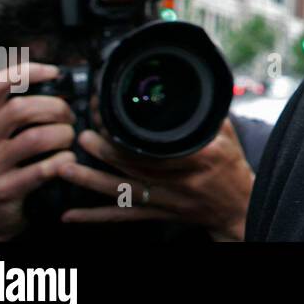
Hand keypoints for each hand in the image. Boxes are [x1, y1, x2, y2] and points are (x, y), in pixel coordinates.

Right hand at [0, 62, 76, 241]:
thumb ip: (13, 115)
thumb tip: (60, 86)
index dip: (28, 72)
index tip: (55, 73)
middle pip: (21, 109)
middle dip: (56, 108)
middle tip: (69, 117)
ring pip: (36, 138)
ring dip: (63, 135)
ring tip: (68, 139)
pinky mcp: (4, 191)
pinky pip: (44, 169)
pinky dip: (64, 161)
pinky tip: (67, 160)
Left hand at [57, 118, 252, 240]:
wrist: (238, 208)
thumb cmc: (232, 168)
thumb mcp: (226, 134)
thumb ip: (204, 114)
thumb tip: (185, 86)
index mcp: (200, 158)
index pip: (160, 146)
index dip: (132, 135)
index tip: (112, 120)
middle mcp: (180, 182)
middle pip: (135, 167)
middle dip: (105, 152)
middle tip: (83, 137)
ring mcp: (165, 200)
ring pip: (121, 192)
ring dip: (91, 181)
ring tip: (65, 169)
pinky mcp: (156, 214)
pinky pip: (121, 217)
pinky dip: (94, 217)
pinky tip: (70, 215)